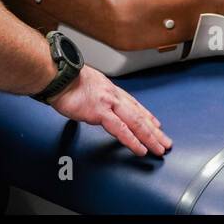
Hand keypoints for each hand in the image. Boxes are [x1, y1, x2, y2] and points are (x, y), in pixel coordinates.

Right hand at [48, 66, 171, 156]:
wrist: (58, 75)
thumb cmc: (66, 80)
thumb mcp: (87, 84)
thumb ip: (95, 94)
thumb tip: (94, 101)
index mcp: (110, 89)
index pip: (134, 105)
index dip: (147, 116)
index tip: (156, 124)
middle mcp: (113, 95)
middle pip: (139, 115)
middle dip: (154, 131)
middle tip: (165, 142)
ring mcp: (109, 103)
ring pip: (136, 123)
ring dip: (149, 137)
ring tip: (159, 148)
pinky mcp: (100, 112)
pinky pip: (121, 129)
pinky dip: (132, 140)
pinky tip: (140, 148)